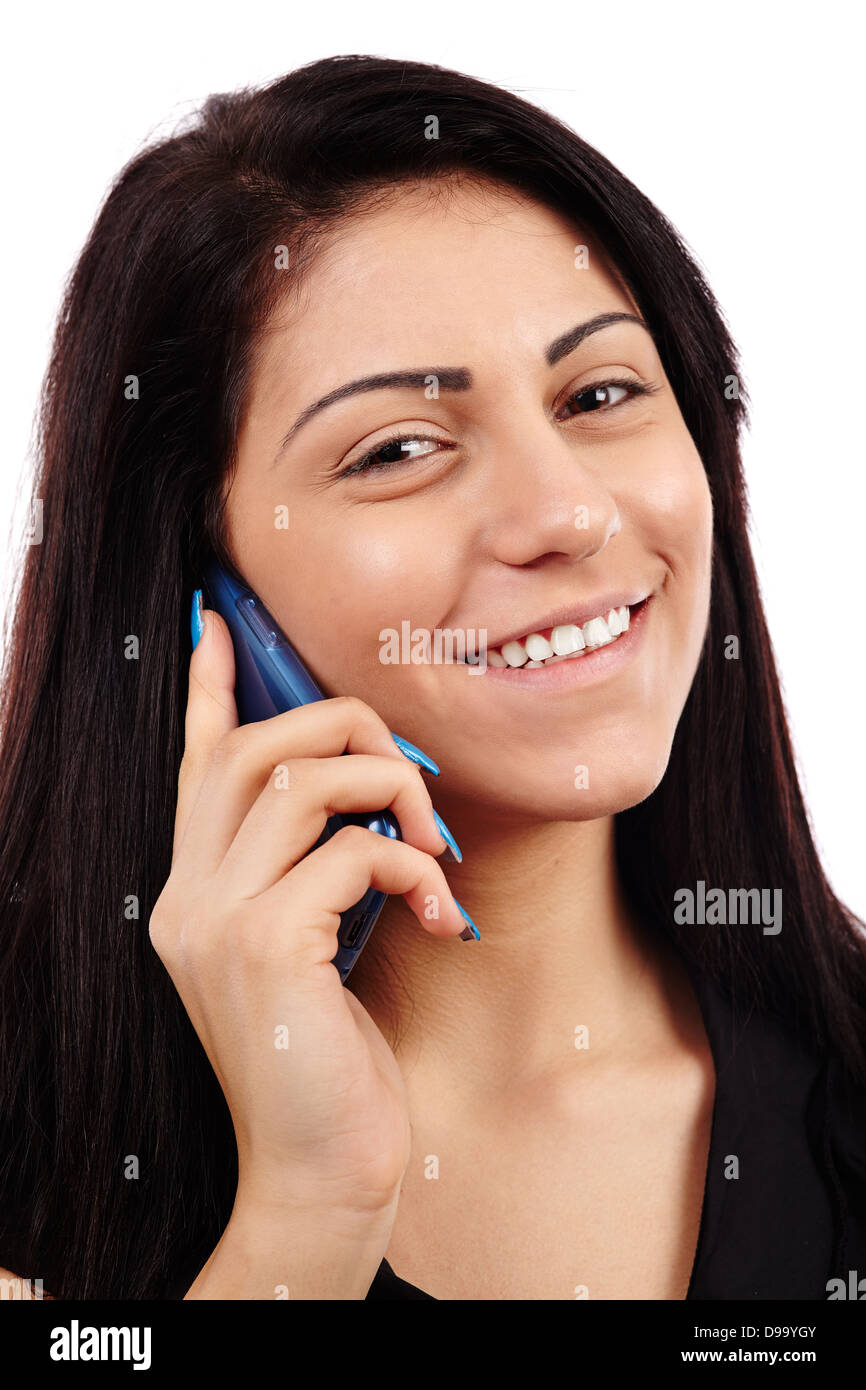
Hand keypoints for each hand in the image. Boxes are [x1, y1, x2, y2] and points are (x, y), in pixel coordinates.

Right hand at [149, 604, 469, 1218]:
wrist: (322, 1174)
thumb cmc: (333, 1061)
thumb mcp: (314, 950)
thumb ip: (315, 872)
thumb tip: (365, 800)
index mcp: (195, 893)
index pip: (195, 766)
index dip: (209, 689)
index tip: (217, 624)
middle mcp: (188, 897)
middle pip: (254, 747)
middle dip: (347, 733)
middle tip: (411, 783)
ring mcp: (215, 921)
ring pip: (300, 778)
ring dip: (390, 793)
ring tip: (432, 847)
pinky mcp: (264, 947)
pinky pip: (351, 851)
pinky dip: (411, 866)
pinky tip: (440, 917)